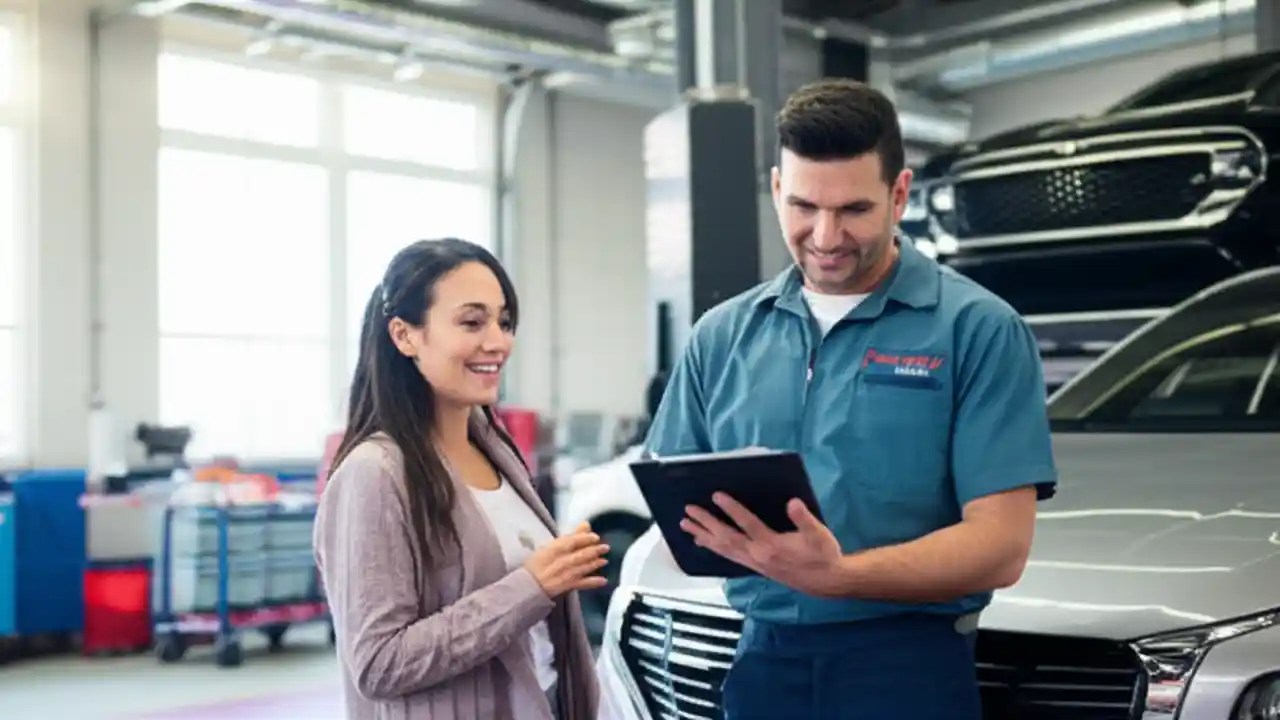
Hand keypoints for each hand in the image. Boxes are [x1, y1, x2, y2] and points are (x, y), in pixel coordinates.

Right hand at [525, 522, 609, 598]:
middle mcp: (560, 561)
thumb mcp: (549, 546)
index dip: (585, 539)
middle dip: (594, 550)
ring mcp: (564, 574)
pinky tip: (603, 581)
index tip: (595, 537)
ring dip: (595, 564)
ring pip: (583, 568)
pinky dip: (593, 582)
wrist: (527, 586)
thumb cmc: (536, 564)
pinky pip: (582, 584)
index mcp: (554, 549)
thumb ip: (570, 535)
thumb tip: (586, 524)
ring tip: (604, 561)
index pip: (572, 542)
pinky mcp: (567, 586)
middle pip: (580, 555)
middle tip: (605, 547)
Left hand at [681, 493, 845, 597]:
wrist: (826, 581)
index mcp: (772, 545)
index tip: (716, 495)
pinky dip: (713, 548)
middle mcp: (758, 555)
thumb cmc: (823, 554)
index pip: (747, 524)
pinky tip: (704, 541)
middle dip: (706, 523)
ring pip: (723, 549)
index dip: (732, 509)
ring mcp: (754, 563)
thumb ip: (804, 519)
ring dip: (703, 535)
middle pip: (726, 537)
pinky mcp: (754, 567)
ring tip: (686, 525)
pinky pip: (728, 557)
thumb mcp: (819, 534)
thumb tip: (793, 503)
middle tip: (688, 510)